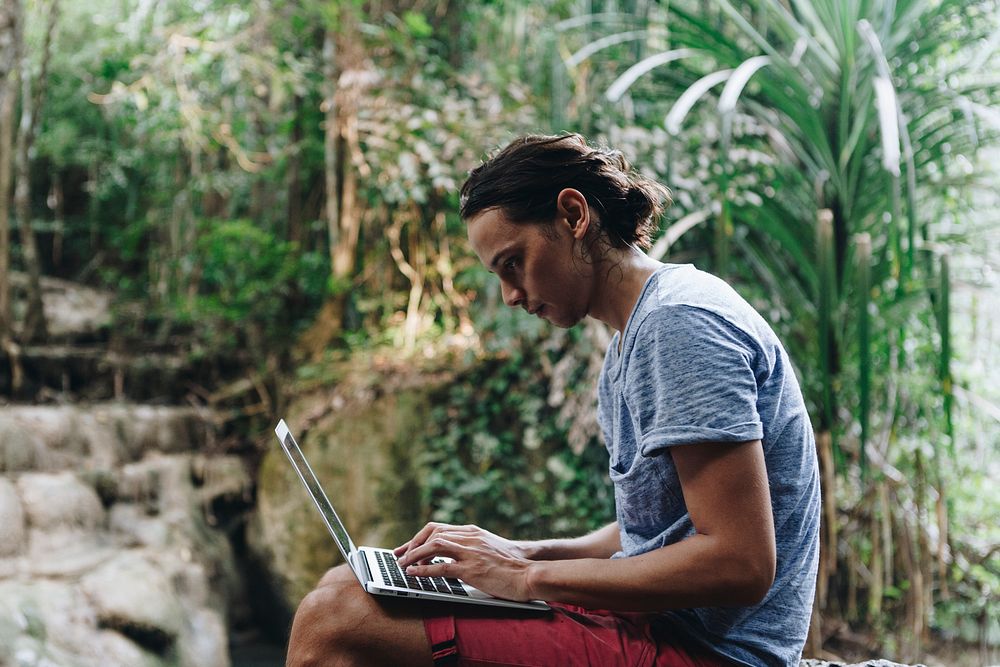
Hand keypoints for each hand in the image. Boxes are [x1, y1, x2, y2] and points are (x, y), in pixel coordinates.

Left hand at [394, 523, 534, 600]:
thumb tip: (448, 558)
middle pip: (432, 533)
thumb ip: (470, 548)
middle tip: (399, 556)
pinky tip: (414, 574)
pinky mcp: (472, 569)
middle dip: (412, 544)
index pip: (438, 528)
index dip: (418, 537)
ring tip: (403, 565)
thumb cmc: (511, 565)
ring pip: (434, 545)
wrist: (529, 573)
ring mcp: (471, 552)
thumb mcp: (488, 548)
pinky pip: (441, 566)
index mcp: (472, 531)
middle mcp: (470, 538)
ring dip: (414, 554)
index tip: (406, 548)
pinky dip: (423, 570)